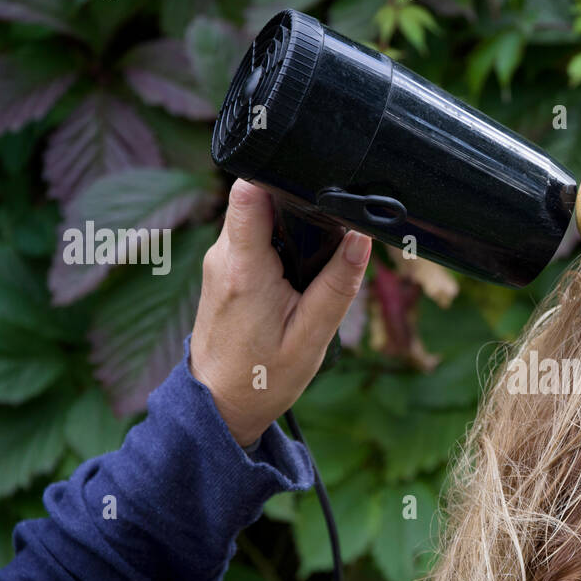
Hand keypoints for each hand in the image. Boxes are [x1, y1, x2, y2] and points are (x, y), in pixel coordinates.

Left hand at [190, 179, 370, 446]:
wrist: (218, 405)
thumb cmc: (262, 378)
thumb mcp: (312, 338)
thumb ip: (337, 286)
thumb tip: (362, 238)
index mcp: (245, 269)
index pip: (247, 193)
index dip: (278, 175)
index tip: (314, 180)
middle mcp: (225, 257)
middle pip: (260, 199)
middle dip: (298, 206)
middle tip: (334, 230)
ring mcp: (221, 261)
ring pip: (259, 218)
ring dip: (291, 229)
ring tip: (320, 258)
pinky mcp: (225, 269)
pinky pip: (254, 237)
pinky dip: (280, 245)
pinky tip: (301, 271)